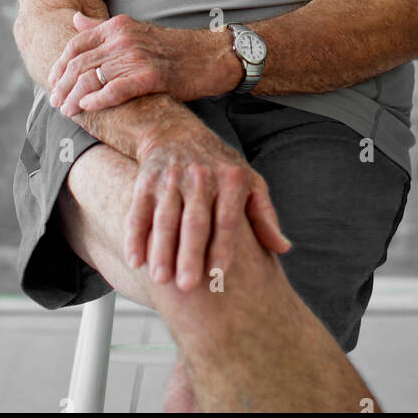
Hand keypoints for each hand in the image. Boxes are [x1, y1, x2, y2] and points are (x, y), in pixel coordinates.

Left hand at [47, 11, 233, 113]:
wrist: (209, 56)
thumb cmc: (172, 48)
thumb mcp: (135, 30)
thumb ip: (102, 28)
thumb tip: (75, 20)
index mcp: (117, 26)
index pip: (76, 44)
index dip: (60, 64)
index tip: (52, 81)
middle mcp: (123, 38)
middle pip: (80, 63)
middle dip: (62, 85)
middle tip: (55, 102)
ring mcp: (136, 56)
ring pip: (92, 78)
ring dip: (74, 97)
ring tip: (66, 111)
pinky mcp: (150, 76)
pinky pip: (114, 90)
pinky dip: (97, 101)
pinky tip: (87, 109)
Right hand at [127, 117, 291, 291]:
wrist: (175, 132)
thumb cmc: (218, 165)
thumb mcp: (248, 181)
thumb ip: (264, 215)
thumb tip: (282, 247)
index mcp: (230, 179)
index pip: (227, 218)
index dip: (222, 246)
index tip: (218, 274)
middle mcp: (200, 176)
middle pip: (194, 220)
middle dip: (189, 253)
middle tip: (187, 286)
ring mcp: (171, 178)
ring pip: (165, 217)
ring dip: (161, 249)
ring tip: (161, 279)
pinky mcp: (146, 181)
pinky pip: (139, 211)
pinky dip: (135, 236)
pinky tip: (135, 260)